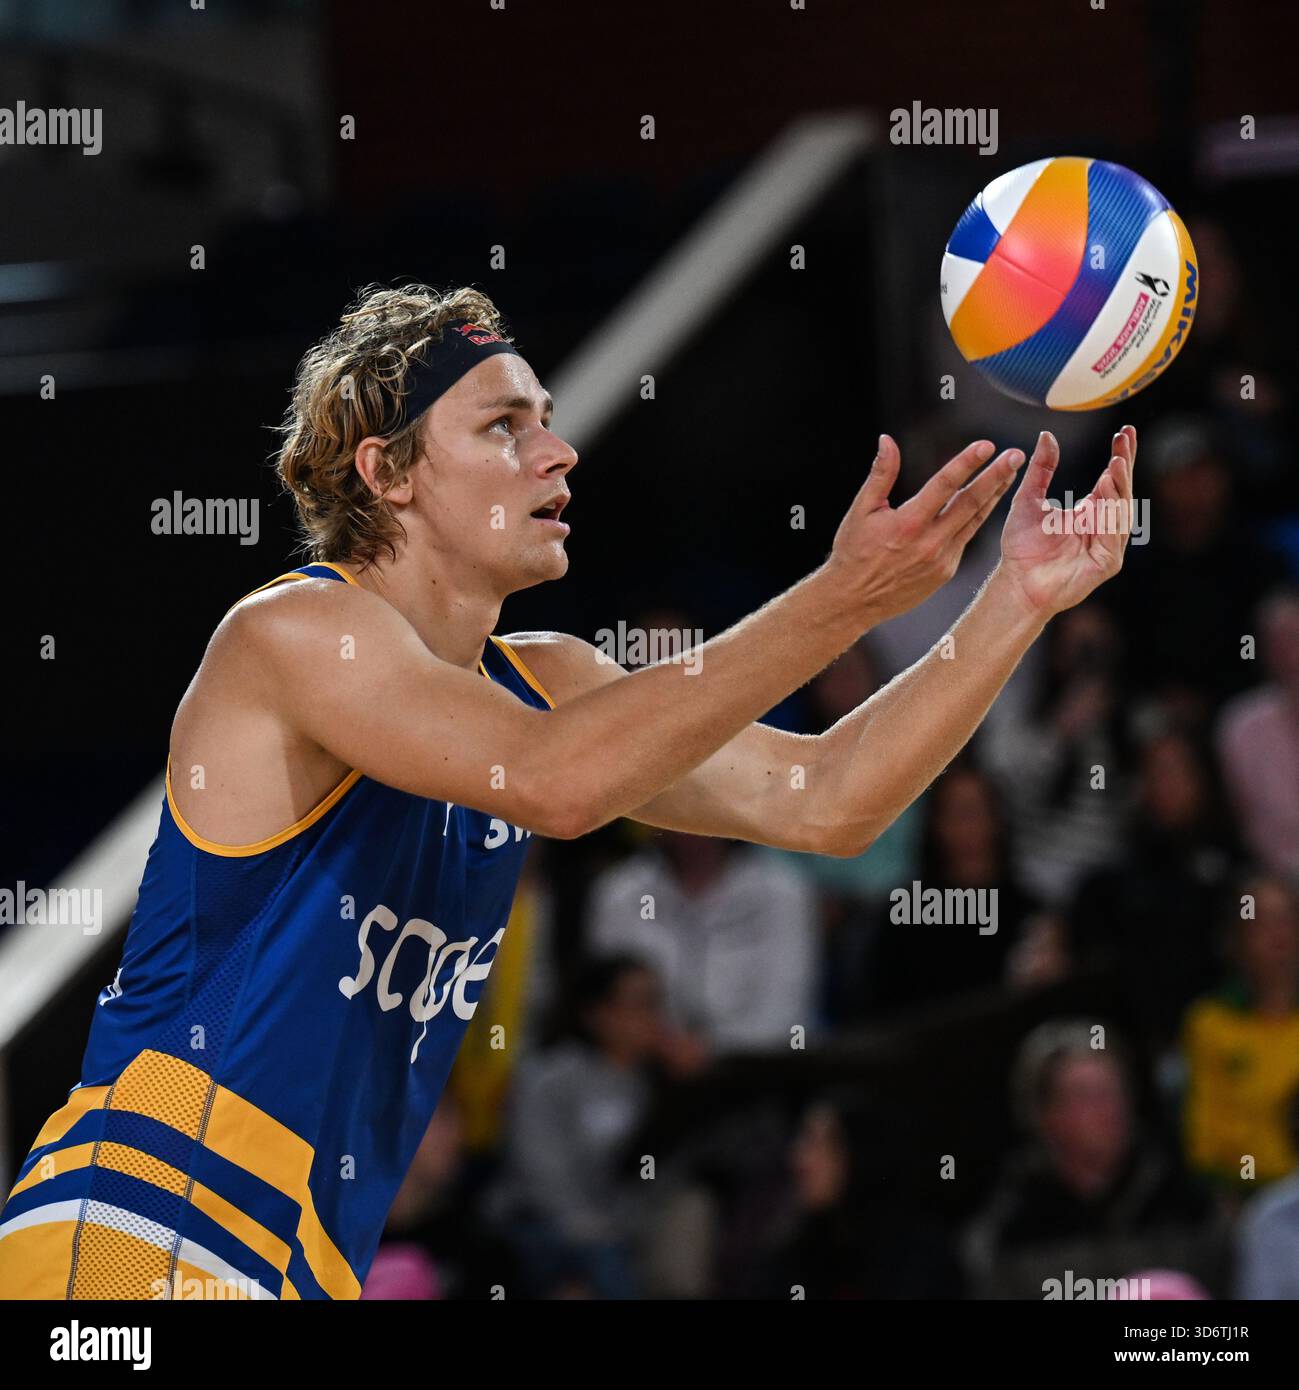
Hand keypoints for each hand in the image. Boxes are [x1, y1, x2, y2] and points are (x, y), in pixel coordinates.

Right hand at [827, 434, 1024, 623]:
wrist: (854, 600)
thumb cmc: (853, 552)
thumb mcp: (860, 510)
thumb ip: (880, 474)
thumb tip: (887, 442)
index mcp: (908, 523)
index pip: (944, 485)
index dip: (967, 463)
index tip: (987, 446)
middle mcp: (929, 542)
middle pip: (970, 502)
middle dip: (996, 476)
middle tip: (1015, 456)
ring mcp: (941, 559)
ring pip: (974, 521)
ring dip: (994, 496)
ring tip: (1010, 475)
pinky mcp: (946, 571)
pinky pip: (964, 539)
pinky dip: (975, 520)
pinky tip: (985, 504)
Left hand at [997, 427, 1136, 617]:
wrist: (1016, 581)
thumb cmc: (1022, 546)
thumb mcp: (1028, 500)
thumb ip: (1041, 469)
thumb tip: (1047, 434)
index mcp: (1091, 510)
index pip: (1112, 478)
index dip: (1121, 455)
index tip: (1124, 431)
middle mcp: (1104, 525)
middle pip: (1121, 491)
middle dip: (1124, 466)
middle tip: (1123, 442)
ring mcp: (1108, 545)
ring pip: (1120, 512)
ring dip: (1118, 489)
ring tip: (1113, 467)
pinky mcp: (1106, 563)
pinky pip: (1113, 537)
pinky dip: (1110, 518)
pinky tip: (1104, 499)